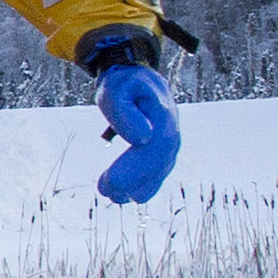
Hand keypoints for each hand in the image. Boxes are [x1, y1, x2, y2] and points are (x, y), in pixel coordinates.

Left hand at [96, 64, 179, 204]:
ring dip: (136, 186)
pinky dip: (142, 186)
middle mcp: (172, 130)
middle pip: (160, 161)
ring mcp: (170, 142)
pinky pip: (157, 172)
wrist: (137, 81)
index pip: (156, 145)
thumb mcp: (115, 91)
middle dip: (134, 180)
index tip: (113, 179)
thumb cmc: (123, 86)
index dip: (138, 166)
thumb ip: (125, 113)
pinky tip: (123, 196)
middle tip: (106, 191)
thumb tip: (142, 138)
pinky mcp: (162, 151)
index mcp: (162, 114)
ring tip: (110, 194)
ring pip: (160, 170)